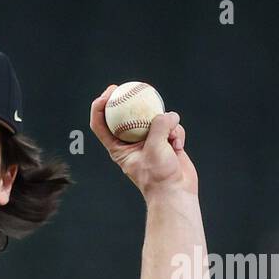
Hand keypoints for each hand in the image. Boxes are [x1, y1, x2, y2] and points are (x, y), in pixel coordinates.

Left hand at [89, 84, 197, 200]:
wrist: (176, 192)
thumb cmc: (159, 176)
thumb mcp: (155, 149)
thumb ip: (158, 127)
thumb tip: (166, 114)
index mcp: (118, 148)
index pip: (101, 124)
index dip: (100, 106)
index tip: (109, 92)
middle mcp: (132, 143)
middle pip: (125, 115)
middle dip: (128, 99)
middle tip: (132, 86)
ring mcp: (149, 141)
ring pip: (155, 118)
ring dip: (166, 125)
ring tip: (170, 139)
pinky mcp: (166, 141)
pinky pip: (171, 127)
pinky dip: (177, 134)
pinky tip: (179, 146)